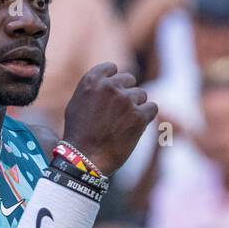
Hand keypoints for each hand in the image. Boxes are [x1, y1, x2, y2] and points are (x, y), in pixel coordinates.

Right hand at [61, 62, 157, 176]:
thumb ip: (93, 89)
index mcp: (92, 80)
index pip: (112, 68)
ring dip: (135, 107)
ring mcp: (126, 100)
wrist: (85, 159)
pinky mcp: (139, 115)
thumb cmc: (78, 134)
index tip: (112, 93)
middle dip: (126, 93)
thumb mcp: (76, 104)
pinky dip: (146, 117)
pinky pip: (152, 108)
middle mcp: (110, 86)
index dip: (113, 80)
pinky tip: (135, 127)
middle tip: (118, 113)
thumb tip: (108, 81)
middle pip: (129, 80)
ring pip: (141, 95)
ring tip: (123, 124)